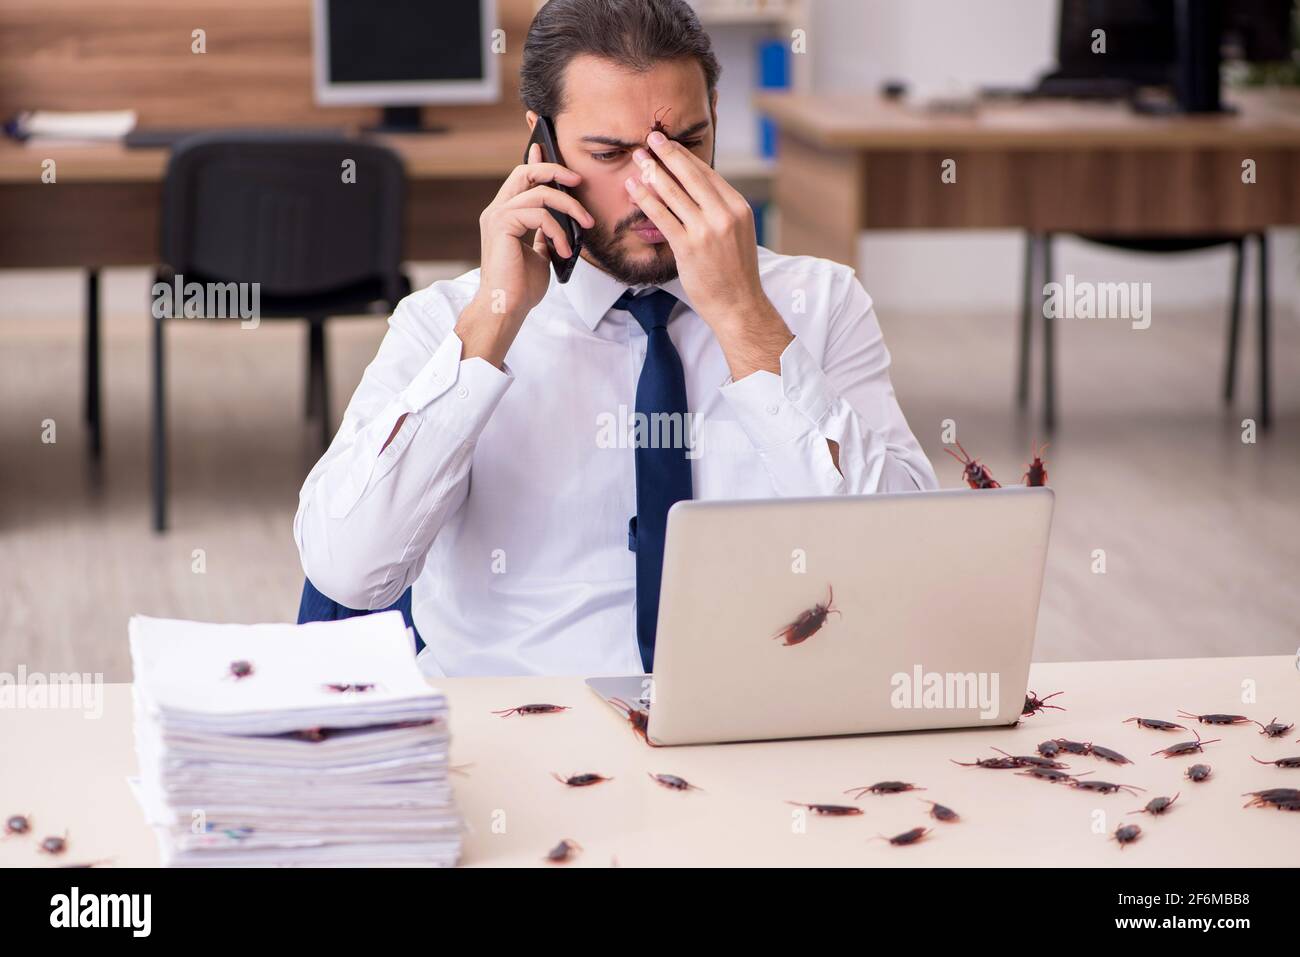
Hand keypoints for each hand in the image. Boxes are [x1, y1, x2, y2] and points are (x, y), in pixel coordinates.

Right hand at [458, 143, 594, 365]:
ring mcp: (497, 216)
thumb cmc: (521, 287)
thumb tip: (560, 224)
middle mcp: (497, 210)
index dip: (536, 159)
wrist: (506, 308)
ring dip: (569, 208)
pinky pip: (539, 214)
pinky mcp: (502, 225)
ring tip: (584, 227)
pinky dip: (558, 230)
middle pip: (526, 172)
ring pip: (539, 192)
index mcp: (505, 215)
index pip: (521, 177)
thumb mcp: (539, 255)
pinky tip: (563, 250)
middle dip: (555, 170)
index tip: (546, 145)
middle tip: (578, 181)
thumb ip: (544, 234)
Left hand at [624, 132, 791, 377]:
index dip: (685, 156)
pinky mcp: (688, 247)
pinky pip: (662, 216)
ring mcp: (706, 230)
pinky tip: (633, 187)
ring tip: (637, 159)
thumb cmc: (735, 271)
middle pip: (690, 176)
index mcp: (737, 207)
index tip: (670, 144)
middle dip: (668, 153)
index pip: (708, 174)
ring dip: (652, 172)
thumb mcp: (737, 232)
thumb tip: (696, 188)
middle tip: (651, 139)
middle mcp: (724, 215)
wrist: (738, 303)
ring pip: (673, 193)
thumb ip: (719, 209)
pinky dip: (646, 198)